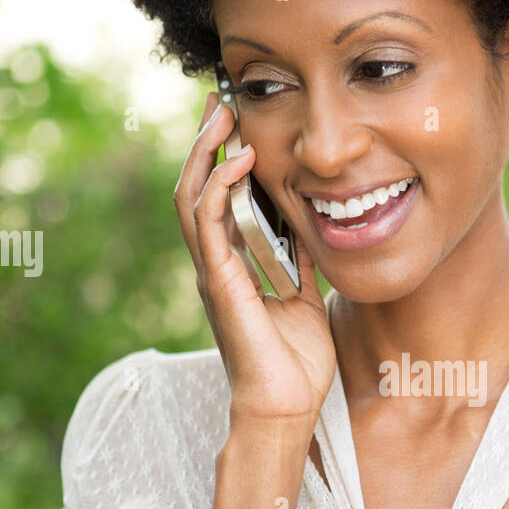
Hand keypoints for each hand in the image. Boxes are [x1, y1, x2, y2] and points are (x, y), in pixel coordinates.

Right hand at [173, 92, 335, 424]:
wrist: (286, 407)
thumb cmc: (296, 363)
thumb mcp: (306, 296)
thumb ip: (302, 260)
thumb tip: (315, 222)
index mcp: (233, 265)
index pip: (216, 198)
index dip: (222, 158)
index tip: (237, 119)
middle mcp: (215, 264)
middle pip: (196, 187)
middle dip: (207, 142)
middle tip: (221, 101)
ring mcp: (212, 272)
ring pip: (192, 196)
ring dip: (207, 152)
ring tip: (224, 115)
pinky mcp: (219, 282)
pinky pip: (209, 223)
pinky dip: (221, 186)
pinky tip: (240, 160)